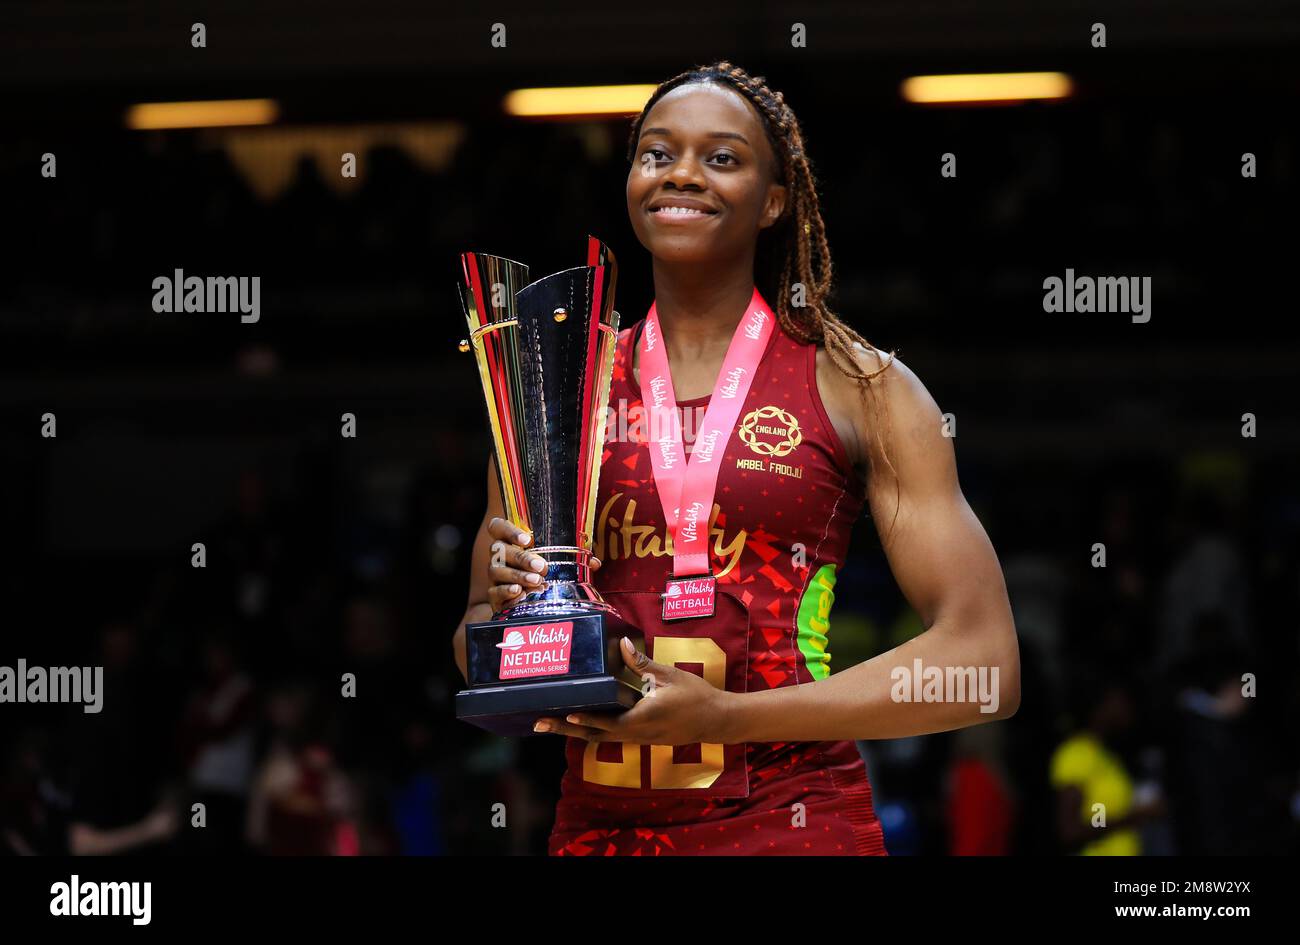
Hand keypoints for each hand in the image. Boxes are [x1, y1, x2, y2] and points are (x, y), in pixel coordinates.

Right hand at [484, 517, 601, 610]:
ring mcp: (495, 575)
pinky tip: (519, 592)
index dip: (509, 530)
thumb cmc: (541, 573)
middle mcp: (499, 556)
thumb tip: (594, 562)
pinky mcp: (494, 595)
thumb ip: (573, 557)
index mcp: (511, 542)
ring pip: (497, 570)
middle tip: (542, 566)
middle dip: (522, 557)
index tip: (528, 539)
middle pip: (500, 550)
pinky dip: (506, 592)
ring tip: (536, 581)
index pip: (498, 527)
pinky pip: (495, 592)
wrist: (526, 600)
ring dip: (518, 575)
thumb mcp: (556, 561)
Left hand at [534, 637, 732, 744]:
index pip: (607, 722)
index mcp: (642, 718)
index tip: (564, 716)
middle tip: (538, 724)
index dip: (585, 719)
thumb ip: (642, 663)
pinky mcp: (641, 738)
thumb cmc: (695, 696)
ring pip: (600, 738)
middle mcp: (636, 733)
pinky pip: (611, 736)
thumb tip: (621, 643)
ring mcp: (638, 739)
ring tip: (550, 725)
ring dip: (575, 732)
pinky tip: (579, 724)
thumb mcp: (668, 676)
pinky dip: (592, 731)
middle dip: (565, 730)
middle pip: (594, 735)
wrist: (715, 720)